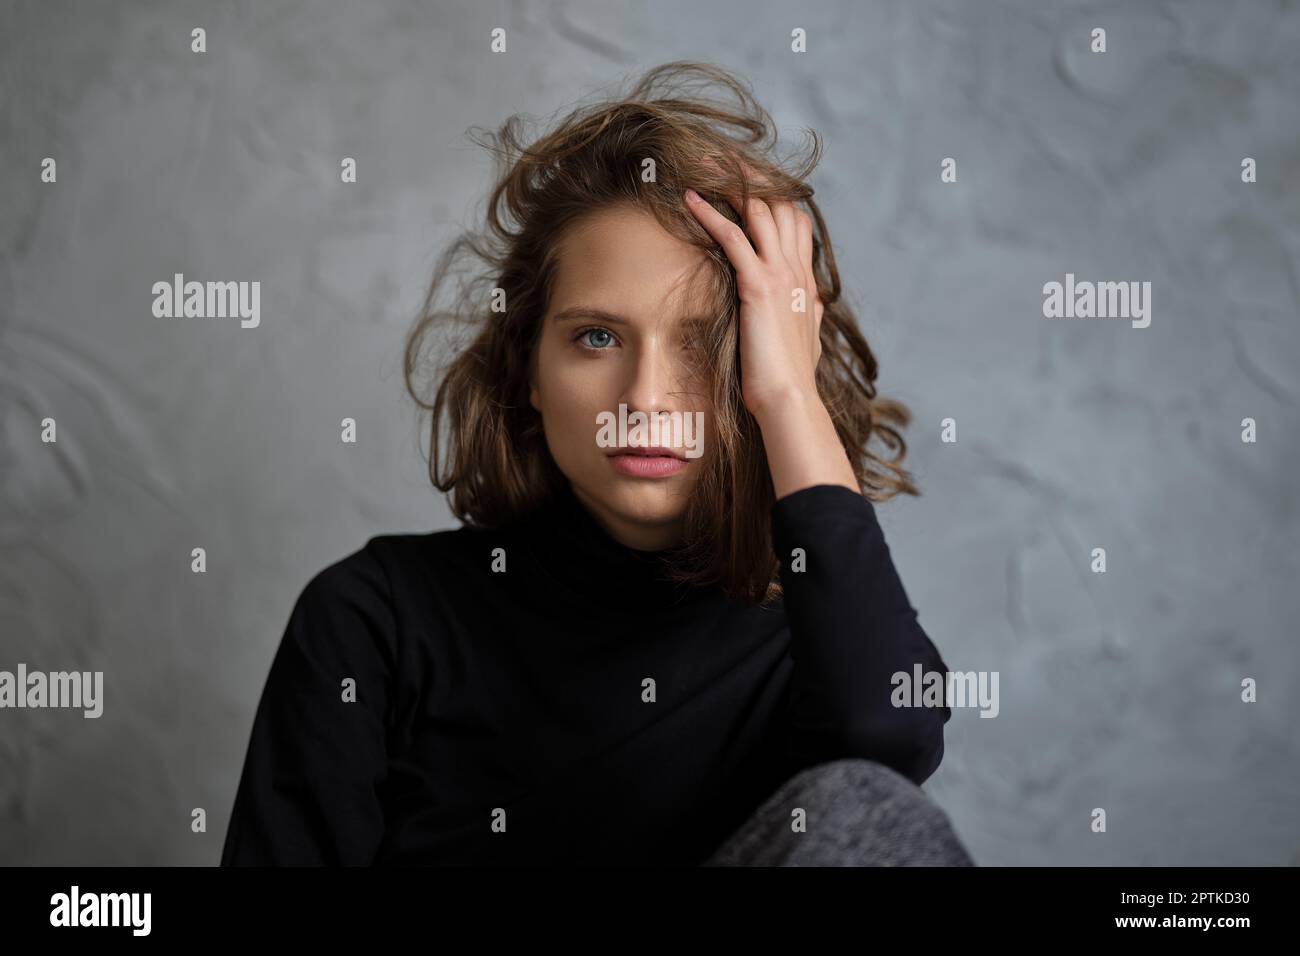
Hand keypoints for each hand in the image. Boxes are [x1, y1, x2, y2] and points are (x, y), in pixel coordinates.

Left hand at [683, 181, 823, 423]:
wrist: (790, 400)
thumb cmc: (790, 378)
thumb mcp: (806, 339)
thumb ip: (807, 314)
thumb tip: (812, 305)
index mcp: (805, 280)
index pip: (795, 220)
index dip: (771, 198)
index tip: (742, 186)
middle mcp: (797, 270)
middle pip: (779, 203)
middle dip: (749, 178)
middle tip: (717, 161)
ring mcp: (781, 275)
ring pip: (760, 210)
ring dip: (730, 183)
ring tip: (702, 165)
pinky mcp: (759, 286)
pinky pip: (733, 237)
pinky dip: (710, 213)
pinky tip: (689, 199)